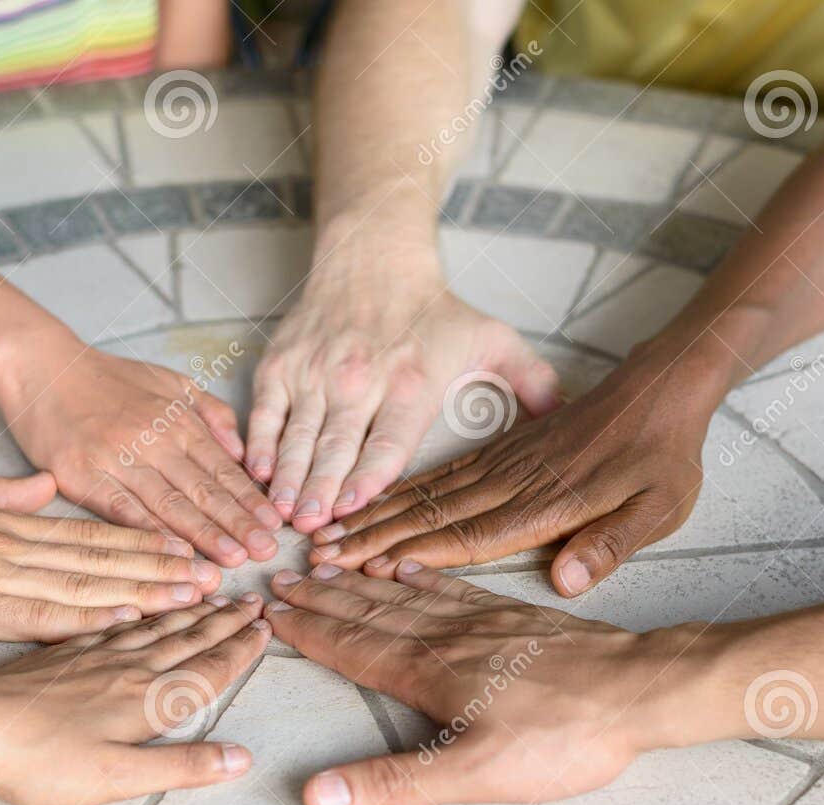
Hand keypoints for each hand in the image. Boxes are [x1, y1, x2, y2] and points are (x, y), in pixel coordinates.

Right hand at [0, 326, 280, 566]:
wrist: (42, 366)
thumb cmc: (107, 378)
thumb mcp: (170, 381)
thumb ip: (210, 413)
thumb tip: (242, 451)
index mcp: (178, 421)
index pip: (223, 469)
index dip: (251, 500)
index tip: (276, 526)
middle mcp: (153, 442)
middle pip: (203, 490)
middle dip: (238, 524)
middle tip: (267, 552)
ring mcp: (118, 460)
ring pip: (169, 504)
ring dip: (204, 535)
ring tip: (233, 560)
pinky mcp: (84, 477)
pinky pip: (123, 510)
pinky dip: (149, 533)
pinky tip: (173, 553)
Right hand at [0, 473, 222, 647]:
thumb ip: (2, 496)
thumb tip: (44, 487)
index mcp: (9, 526)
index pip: (91, 533)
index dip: (144, 541)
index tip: (186, 546)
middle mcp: (13, 548)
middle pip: (104, 557)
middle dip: (163, 567)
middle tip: (215, 574)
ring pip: (86, 582)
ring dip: (143, 589)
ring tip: (193, 595)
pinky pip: (41, 613)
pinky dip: (86, 616)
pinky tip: (126, 618)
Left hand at [0, 595, 273, 804]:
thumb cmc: (37, 762)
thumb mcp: (114, 777)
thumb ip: (180, 766)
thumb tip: (239, 758)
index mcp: (144, 699)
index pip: (207, 669)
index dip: (240, 650)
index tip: (268, 628)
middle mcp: (125, 668)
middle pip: (188, 640)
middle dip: (226, 622)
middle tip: (256, 601)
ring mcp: (92, 655)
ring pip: (155, 627)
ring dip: (190, 613)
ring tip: (215, 597)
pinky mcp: (63, 652)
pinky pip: (116, 622)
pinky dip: (142, 610)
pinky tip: (143, 606)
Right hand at [248, 251, 558, 534]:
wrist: (373, 254)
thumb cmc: (432, 307)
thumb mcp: (493, 338)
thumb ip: (533, 380)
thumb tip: (566, 418)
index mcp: (412, 382)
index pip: (388, 440)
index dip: (370, 476)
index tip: (354, 507)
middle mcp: (360, 379)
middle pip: (337, 446)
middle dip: (321, 491)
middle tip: (308, 530)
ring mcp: (316, 372)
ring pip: (298, 435)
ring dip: (288, 478)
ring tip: (281, 514)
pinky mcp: (282, 364)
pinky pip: (266, 412)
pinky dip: (258, 444)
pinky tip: (257, 475)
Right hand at [263, 563, 702, 804]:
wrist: (644, 690)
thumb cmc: (566, 738)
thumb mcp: (476, 775)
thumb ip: (395, 783)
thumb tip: (318, 795)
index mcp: (431, 670)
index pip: (353, 646)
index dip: (308, 631)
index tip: (268, 612)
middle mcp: (449, 635)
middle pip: (370, 613)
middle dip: (321, 600)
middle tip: (279, 582)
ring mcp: (484, 621)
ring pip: (405, 594)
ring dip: (359, 584)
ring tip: (325, 567)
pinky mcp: (515, 617)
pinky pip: (452, 587)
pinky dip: (419, 576)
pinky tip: (406, 567)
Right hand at [309, 355, 712, 595]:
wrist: (664, 387)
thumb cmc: (665, 454)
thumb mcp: (660, 508)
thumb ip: (611, 543)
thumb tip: (568, 581)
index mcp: (548, 503)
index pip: (470, 536)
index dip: (418, 556)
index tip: (369, 571)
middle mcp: (514, 483)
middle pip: (432, 516)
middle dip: (373, 539)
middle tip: (322, 559)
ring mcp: (504, 464)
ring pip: (428, 494)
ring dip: (376, 515)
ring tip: (330, 532)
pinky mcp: (503, 450)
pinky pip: (443, 474)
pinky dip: (403, 490)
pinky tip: (374, 501)